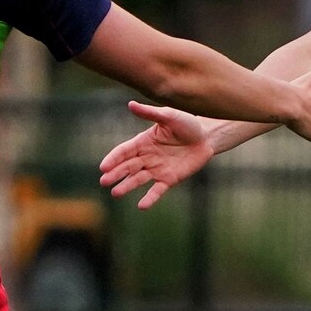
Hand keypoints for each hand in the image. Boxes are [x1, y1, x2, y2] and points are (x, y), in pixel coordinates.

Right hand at [99, 101, 213, 209]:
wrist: (206, 137)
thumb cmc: (187, 123)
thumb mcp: (168, 116)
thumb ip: (150, 113)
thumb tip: (130, 104)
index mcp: (143, 142)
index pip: (124, 151)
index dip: (113, 158)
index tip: (103, 167)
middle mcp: (147, 157)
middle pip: (128, 167)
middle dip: (116, 174)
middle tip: (104, 181)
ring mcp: (157, 169)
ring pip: (138, 179)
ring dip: (127, 186)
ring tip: (115, 193)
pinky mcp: (169, 179)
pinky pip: (157, 190)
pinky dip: (149, 198)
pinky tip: (141, 206)